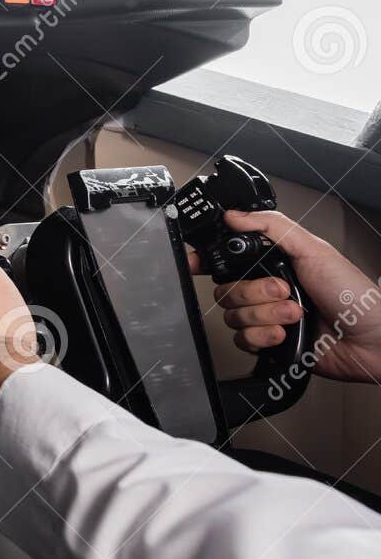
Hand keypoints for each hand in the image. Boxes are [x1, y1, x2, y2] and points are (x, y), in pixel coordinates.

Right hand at [207, 209, 380, 382]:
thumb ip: (273, 226)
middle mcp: (267, 290)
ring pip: (233, 316)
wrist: (371, 340)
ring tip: (294, 314)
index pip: (229, 260)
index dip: (206, 261)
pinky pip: (243, 340)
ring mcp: (267, 317)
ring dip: (265, 315)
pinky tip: (285, 333)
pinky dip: (263, 337)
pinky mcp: (269, 343)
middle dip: (255, 293)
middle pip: (225, 290)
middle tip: (283, 290)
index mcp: (275, 264)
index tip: (196, 262)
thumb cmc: (354, 295)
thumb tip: (235, 215)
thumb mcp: (314, 249)